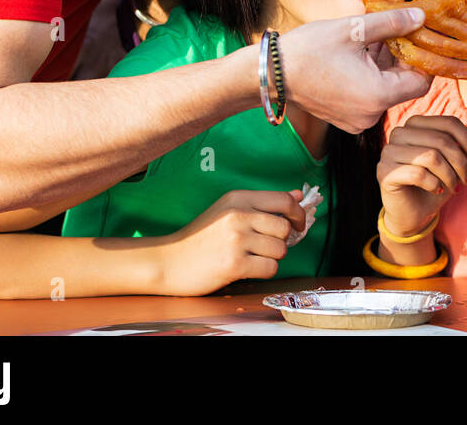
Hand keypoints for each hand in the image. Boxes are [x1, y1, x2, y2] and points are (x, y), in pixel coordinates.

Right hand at [162, 189, 305, 295]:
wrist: (168, 261)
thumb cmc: (200, 237)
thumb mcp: (228, 210)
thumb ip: (263, 203)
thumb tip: (297, 195)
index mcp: (238, 198)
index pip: (284, 200)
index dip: (298, 213)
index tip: (298, 224)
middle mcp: (238, 215)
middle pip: (285, 227)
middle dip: (282, 241)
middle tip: (266, 246)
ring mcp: (236, 239)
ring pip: (280, 250)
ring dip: (272, 258)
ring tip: (252, 257)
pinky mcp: (234, 264)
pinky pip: (270, 268)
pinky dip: (264, 272)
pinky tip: (248, 269)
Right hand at [276, 8, 432, 133]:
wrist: (270, 73)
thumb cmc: (309, 50)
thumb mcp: (353, 29)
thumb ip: (391, 23)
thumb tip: (420, 16)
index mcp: (378, 96)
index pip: (422, 81)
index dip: (424, 58)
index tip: (419, 36)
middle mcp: (371, 115)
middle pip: (404, 85)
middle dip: (403, 57)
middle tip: (396, 30)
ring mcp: (358, 120)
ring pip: (387, 89)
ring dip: (386, 65)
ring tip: (375, 38)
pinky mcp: (347, 118)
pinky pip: (371, 96)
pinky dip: (371, 76)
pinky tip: (361, 53)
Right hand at [377, 116, 466, 235]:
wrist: (414, 213)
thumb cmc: (436, 184)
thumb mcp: (456, 165)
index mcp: (416, 124)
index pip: (448, 123)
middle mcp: (399, 133)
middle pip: (441, 139)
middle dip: (461, 162)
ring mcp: (388, 151)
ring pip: (430, 156)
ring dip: (449, 175)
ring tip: (455, 187)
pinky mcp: (384, 172)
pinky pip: (418, 173)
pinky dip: (435, 184)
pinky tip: (438, 190)